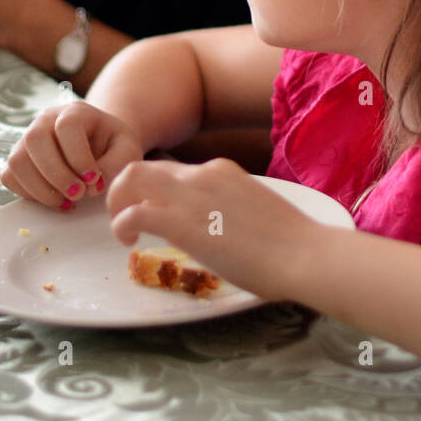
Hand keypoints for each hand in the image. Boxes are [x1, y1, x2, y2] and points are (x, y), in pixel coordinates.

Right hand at [1, 101, 143, 207]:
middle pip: (35, 140)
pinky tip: (55, 199)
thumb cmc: (113, 146)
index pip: (67, 126)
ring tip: (68, 202)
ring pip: (17, 160)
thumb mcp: (127, 149)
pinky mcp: (19, 159)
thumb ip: (117, 163)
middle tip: (79, 195)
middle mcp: (46, 120)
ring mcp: (27, 138)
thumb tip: (93, 184)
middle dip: (57, 175)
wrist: (99, 144)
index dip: (78, 156)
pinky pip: (10, 176)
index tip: (94, 179)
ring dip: (41, 189)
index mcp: (75, 111)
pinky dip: (29, 194)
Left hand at [106, 157, 318, 298]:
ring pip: (131, 178)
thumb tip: (225, 232)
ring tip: (122, 229)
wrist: (303, 254)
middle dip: (126, 189)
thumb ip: (233, 213)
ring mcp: (189, 194)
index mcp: (222, 171)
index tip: (157, 212)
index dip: (158, 191)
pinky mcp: (179, 222)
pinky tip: (128, 243)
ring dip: (117, 201)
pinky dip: (121, 225)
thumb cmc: (294, 245)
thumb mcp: (257, 213)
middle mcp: (202, 174)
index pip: (176, 172)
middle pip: (144, 167)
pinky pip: (132, 214)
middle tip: (125, 216)